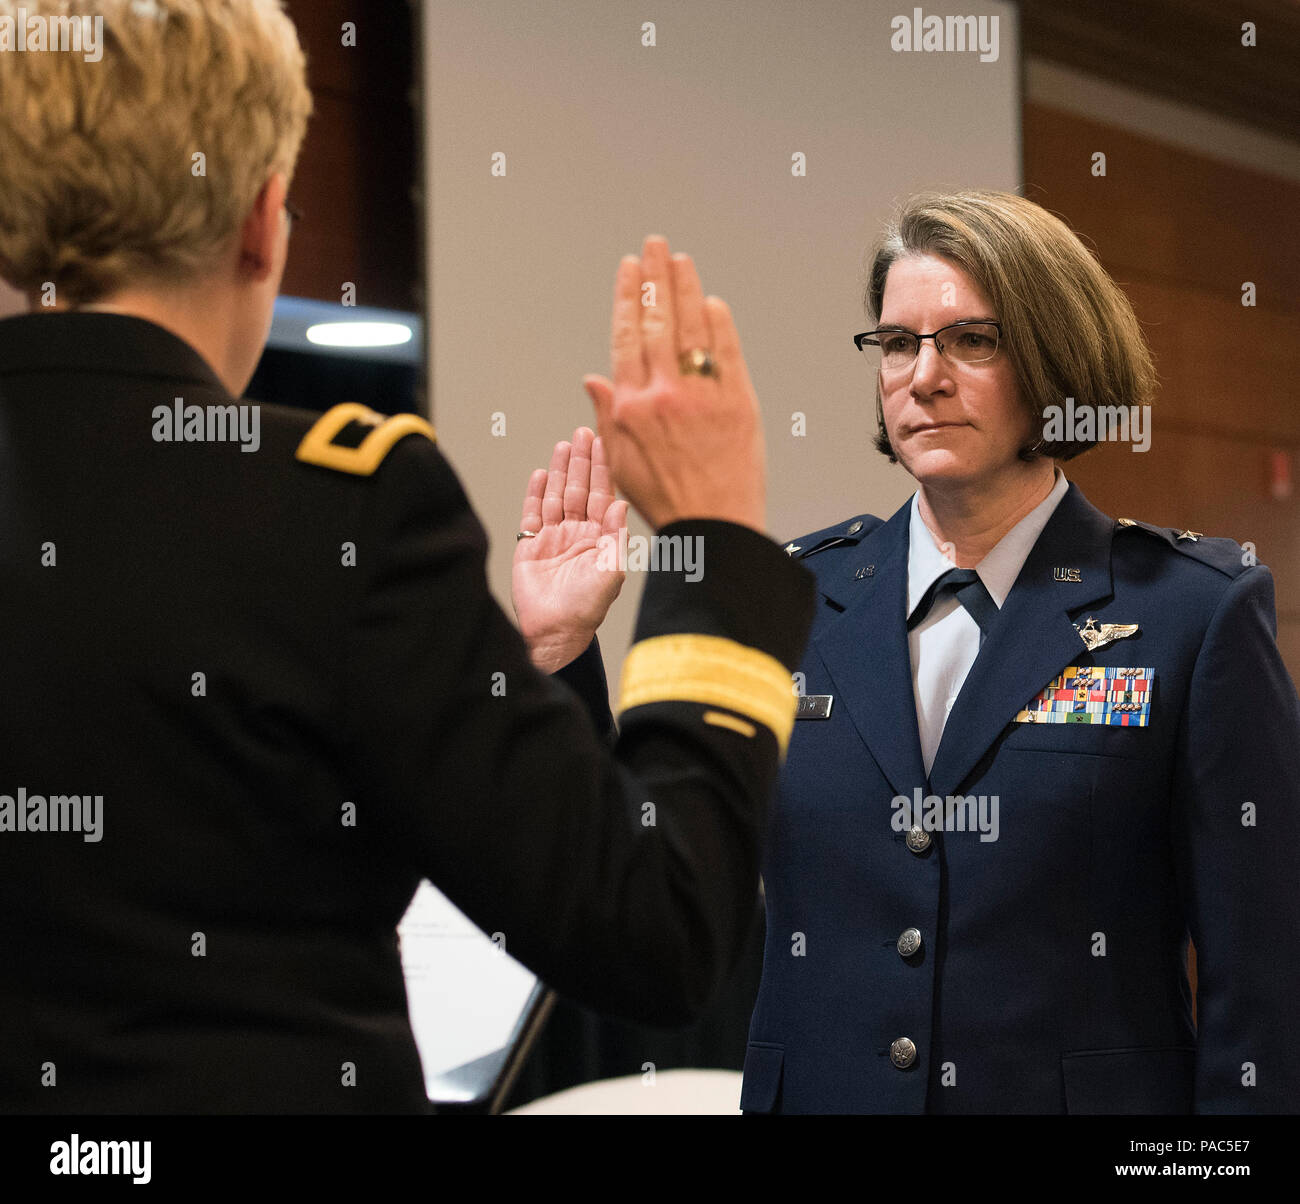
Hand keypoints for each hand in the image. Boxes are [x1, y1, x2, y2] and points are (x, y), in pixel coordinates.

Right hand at [512, 426, 628, 672]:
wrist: (556, 631)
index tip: (601, 441)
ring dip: (559, 470)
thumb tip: (620, 502)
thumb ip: (615, 535)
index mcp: (599, 537)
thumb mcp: (611, 569)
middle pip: (578, 488)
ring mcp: (553, 538)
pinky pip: (532, 513)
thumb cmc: (588, 607)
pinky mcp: (530, 546)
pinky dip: (534, 493)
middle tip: (581, 432)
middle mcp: (577, 533)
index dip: (600, 468)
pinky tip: (539, 474)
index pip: (600, 494)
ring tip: (562, 445)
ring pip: (555, 495)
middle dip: (580, 460)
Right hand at [582, 235, 765, 532]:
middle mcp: (664, 394)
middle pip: (657, 321)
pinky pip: (727, 351)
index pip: (627, 336)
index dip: (628, 297)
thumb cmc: (668, 501)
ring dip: (685, 288)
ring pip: (691, 327)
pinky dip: (719, 322)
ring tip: (681, 260)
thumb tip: (593, 378)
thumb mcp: (621, 462)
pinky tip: (712, 301)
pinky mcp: (739, 401)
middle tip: (655, 246)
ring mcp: (703, 394)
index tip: (629, 269)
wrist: (715, 527)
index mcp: (632, 407)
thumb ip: (607, 414)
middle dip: (655, 277)